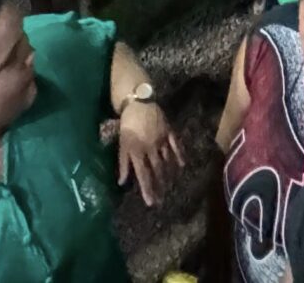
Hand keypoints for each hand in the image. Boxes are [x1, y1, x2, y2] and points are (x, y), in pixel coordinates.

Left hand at [114, 90, 182, 206]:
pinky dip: (180, 155)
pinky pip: (176, 145)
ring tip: (171, 186)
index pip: (143, 175)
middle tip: (163, 199)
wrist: (138, 102)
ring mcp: (161, 139)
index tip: (151, 202)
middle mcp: (151, 148)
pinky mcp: (169, 131)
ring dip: (170, 174)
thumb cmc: (127, 124)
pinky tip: (183, 165)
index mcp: (137, 151)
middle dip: (160, 186)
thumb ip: (122, 163)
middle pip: (157, 170)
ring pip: (167, 160)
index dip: (147, 189)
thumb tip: (121, 182)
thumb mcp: (122, 143)